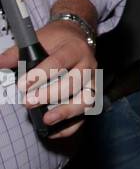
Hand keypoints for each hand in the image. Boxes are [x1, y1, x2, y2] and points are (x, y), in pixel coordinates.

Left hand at [0, 20, 98, 138]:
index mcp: (74, 49)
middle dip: (50, 94)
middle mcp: (88, 65)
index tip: (22, 85)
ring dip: (66, 111)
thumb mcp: (38, 39)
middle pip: (74, 82)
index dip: (41, 75)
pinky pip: (87, 113)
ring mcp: (93, 81)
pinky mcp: (93, 94)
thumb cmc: (56, 40)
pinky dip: (73, 125)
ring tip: (47, 119)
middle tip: (28, 102)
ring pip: (86, 99)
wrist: (77, 37)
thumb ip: (16, 53)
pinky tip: (56, 131)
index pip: (60, 62)